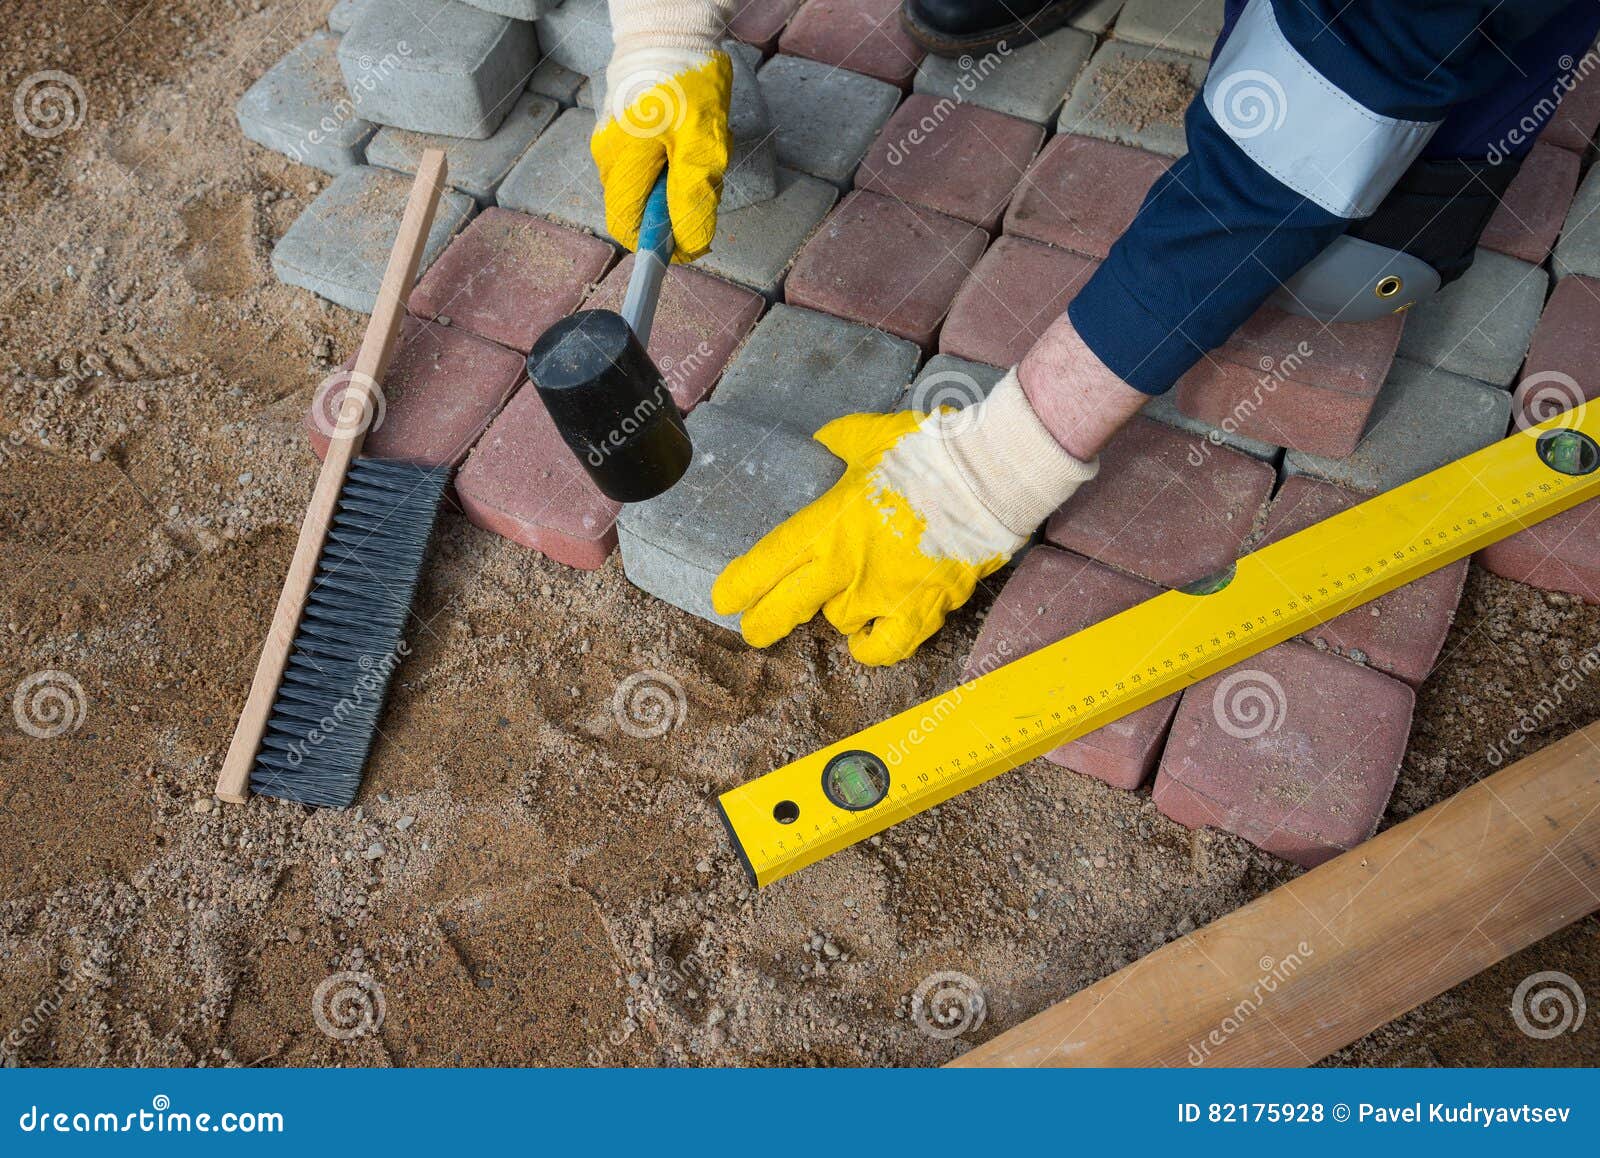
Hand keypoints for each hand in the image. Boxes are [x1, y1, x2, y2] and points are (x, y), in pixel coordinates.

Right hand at [590, 2, 732, 260]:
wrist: (671, 28)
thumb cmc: (686, 79)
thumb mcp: (701, 142)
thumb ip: (693, 196)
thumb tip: (691, 243)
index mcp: (620, 162)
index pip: (628, 228)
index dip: (660, 245)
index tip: (693, 241)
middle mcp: (608, 157)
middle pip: (643, 210)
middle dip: (678, 205)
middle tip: (707, 176)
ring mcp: (614, 144)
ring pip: (651, 188)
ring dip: (682, 182)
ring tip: (700, 149)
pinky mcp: (627, 133)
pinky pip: (653, 165)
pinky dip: (678, 162)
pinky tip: (690, 137)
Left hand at [712, 371, 1098, 664]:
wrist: (988, 477)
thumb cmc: (929, 451)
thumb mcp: (872, 434)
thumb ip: (841, 441)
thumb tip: (824, 439)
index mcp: (827, 524)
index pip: (767, 563)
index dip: (740, 586)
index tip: (726, 599)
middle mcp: (845, 567)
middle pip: (786, 609)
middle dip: (764, 623)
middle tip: (755, 631)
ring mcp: (882, 594)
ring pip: (839, 623)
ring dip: (837, 614)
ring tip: (847, 599)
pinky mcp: (921, 611)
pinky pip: (886, 647)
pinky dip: (873, 648)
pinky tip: (867, 641)